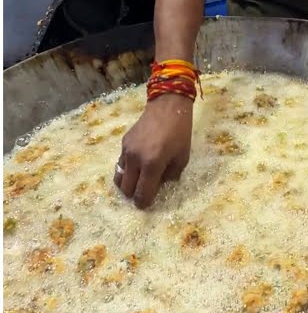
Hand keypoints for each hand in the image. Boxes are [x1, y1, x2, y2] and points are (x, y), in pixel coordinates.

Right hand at [114, 93, 193, 208]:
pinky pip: (120, 164)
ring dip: (127, 184)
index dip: (143, 202)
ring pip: (119, 177)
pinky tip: (136, 167)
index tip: (145, 205)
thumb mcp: (182, 156)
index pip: (142, 192)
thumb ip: (171, 175)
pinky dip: (126, 171)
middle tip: (142, 194)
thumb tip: (161, 185)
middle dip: (133, 195)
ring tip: (136, 183)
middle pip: (126, 188)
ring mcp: (126, 151)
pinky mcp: (123, 144)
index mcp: (152, 164)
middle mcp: (135, 159)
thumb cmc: (180, 132)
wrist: (167, 107)